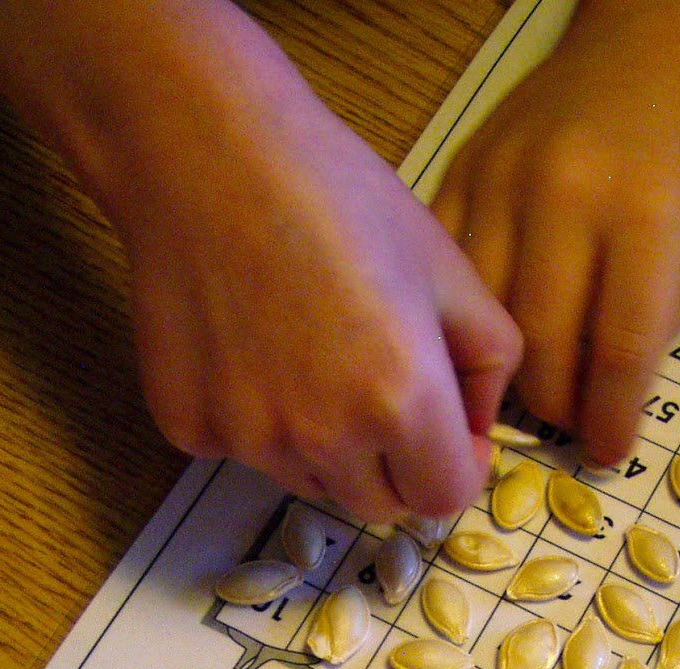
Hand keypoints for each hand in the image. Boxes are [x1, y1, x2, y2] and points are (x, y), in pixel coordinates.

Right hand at [106, 7, 521, 520]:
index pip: (444, 500)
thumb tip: (476, 428)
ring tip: (310, 352)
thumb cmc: (334, 194)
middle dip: (395, 464)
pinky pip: (243, 452)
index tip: (451, 430)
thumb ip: (490, 362)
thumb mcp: (447, 266)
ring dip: (326, 446)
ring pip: (312, 482)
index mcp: (402, 402)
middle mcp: (324, 440)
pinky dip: (257, 419)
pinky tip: (250, 344)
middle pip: (378, 505)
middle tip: (381, 385)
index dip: (457, 466)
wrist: (202, 151)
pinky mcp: (190, 430)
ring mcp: (249, 442)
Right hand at [432, 0, 679, 465]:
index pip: (621, 350)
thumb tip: (604, 408)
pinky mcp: (457, 175)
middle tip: (566, 425)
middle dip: (555, 406)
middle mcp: (565, 197)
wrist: (641, 52)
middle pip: (542, 348)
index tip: (606, 453)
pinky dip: (459, 321)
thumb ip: (656, 326)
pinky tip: (482, 340)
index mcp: (645, 215)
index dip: (611, 419)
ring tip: (527, 390)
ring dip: (501, 374)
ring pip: (480, 321)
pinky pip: (442, 277)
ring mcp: (500, 183)